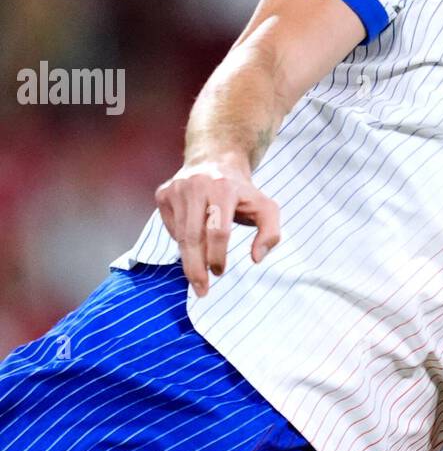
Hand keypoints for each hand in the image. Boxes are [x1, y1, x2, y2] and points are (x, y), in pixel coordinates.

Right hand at [155, 157, 281, 296]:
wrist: (215, 160)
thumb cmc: (242, 192)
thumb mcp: (265, 208)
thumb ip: (270, 234)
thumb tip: (257, 259)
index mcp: (223, 188)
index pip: (217, 231)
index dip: (217, 256)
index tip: (220, 272)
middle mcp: (196, 185)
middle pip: (193, 238)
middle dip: (196, 268)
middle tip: (202, 290)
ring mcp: (176, 188)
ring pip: (179, 236)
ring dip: (188, 261)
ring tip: (197, 278)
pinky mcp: (163, 193)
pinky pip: (170, 227)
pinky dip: (181, 242)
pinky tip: (193, 244)